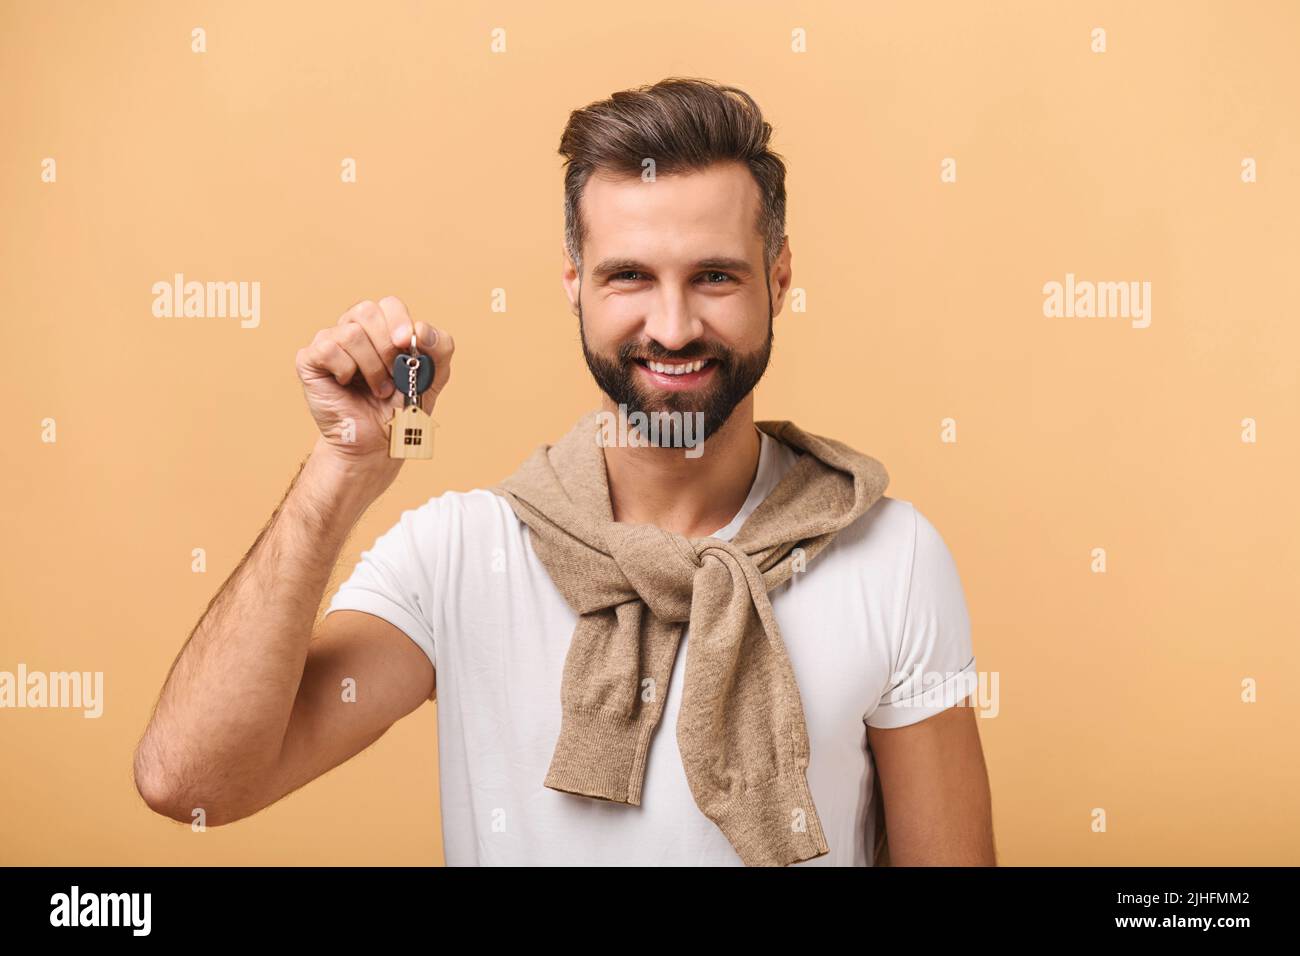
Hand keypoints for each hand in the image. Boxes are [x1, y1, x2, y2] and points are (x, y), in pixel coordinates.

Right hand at [295, 297, 453, 467]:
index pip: (389, 305)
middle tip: (392, 373)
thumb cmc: (401, 407)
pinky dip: (346, 370)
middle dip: (386, 345)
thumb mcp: (433, 376)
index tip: (407, 344)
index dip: (399, 321)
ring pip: (351, 333)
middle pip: (367, 311)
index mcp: (382, 328)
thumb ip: (440, 347)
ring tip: (377, 388)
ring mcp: (330, 342)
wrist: (378, 441)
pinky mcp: (310, 359)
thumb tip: (422, 328)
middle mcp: (354, 329)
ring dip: (371, 366)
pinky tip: (347, 384)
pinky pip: (328, 349)